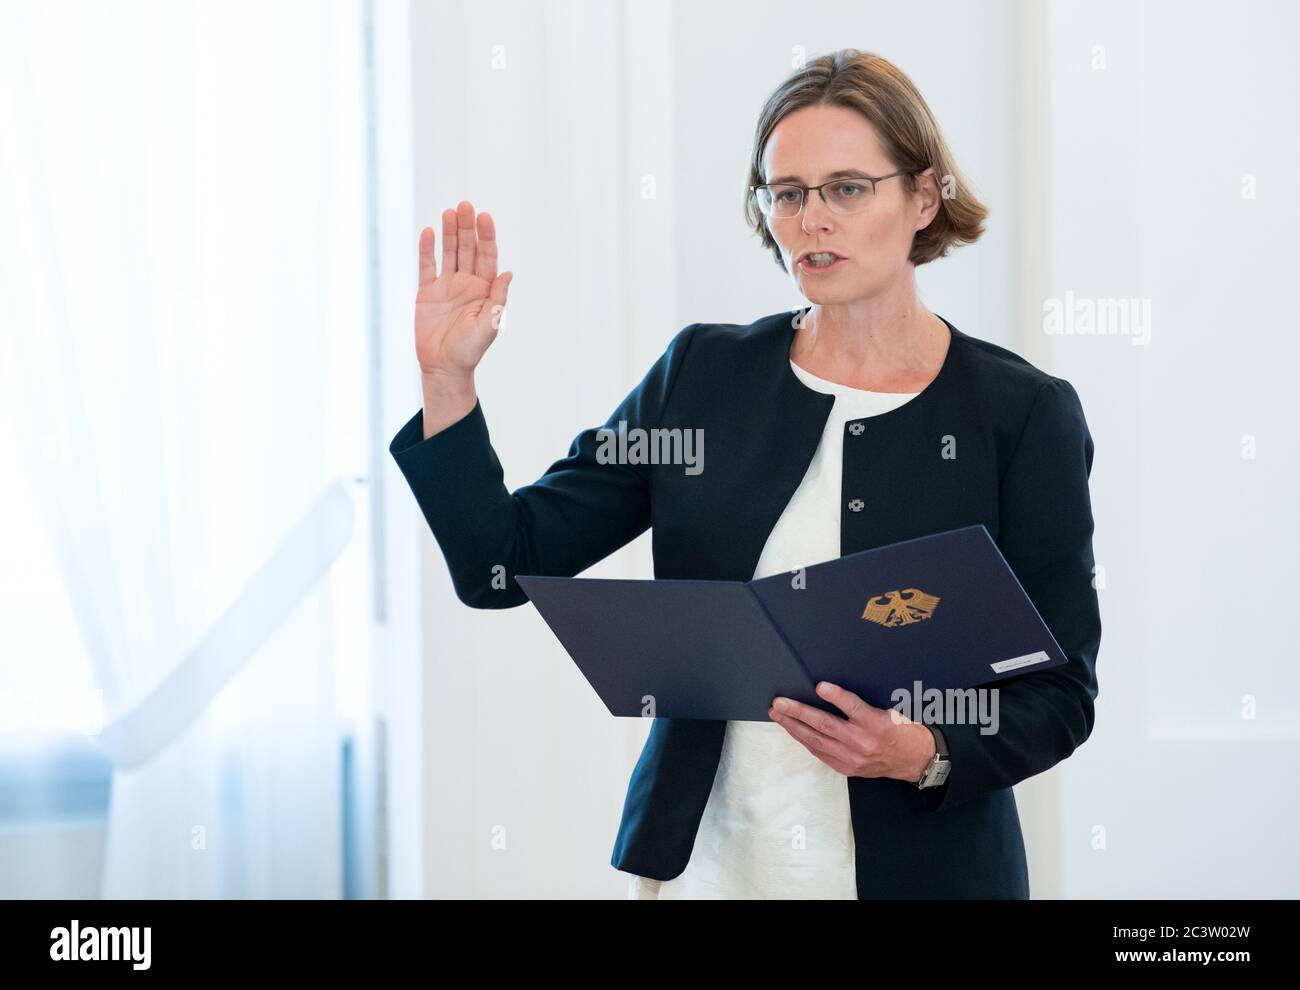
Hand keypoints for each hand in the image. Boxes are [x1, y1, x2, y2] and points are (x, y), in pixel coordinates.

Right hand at [414, 200, 512, 382]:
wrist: (443, 367)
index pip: (487, 256)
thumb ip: (497, 299)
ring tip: (449, 212)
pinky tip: (428, 232)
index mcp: (485, 289)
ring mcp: (446, 286)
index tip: (484, 216)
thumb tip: (508, 273)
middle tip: (465, 205)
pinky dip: (427, 250)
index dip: (486, 236)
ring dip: (449, 232)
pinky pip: (427, 267)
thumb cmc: (470, 350)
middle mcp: (467, 283)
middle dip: (466, 228)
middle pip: (467, 249)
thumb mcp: (489, 325)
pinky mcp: (427, 293)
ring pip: (448, 253)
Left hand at [768, 682, 935, 782]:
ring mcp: (854, 758)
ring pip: (818, 740)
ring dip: (794, 727)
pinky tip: (793, 730)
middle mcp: (863, 742)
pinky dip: (805, 740)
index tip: (819, 686)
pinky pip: (820, 753)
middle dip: (799, 713)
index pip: (853, 707)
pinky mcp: (848, 768)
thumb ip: (860, 705)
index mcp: (876, 723)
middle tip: (779, 703)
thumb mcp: (887, 710)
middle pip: (826, 725)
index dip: (836, 696)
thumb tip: (827, 691)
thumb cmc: (899, 729)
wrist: (913, 760)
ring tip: (778, 715)